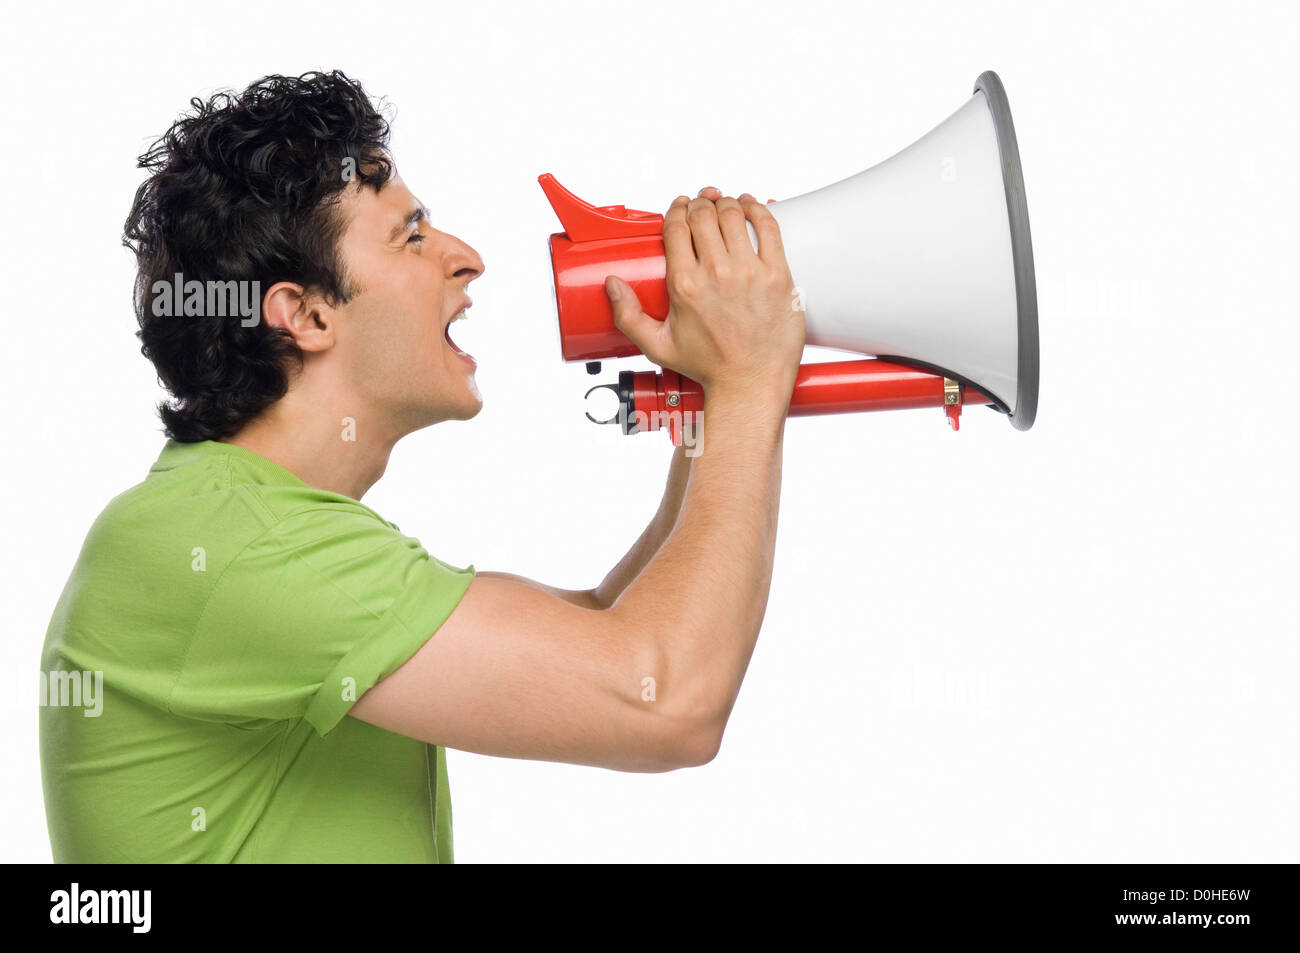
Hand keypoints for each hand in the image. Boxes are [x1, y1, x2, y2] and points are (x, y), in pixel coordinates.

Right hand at [604, 186, 804, 408]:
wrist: (750, 384)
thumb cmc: (708, 367)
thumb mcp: (658, 346)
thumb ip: (628, 315)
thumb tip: (612, 284)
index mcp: (685, 285)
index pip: (676, 226)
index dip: (676, 209)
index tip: (679, 208)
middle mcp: (716, 274)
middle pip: (704, 214)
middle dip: (700, 203)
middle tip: (703, 205)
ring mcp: (750, 272)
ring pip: (734, 215)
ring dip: (727, 203)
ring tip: (726, 205)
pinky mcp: (778, 275)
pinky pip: (769, 227)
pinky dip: (760, 209)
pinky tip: (754, 205)